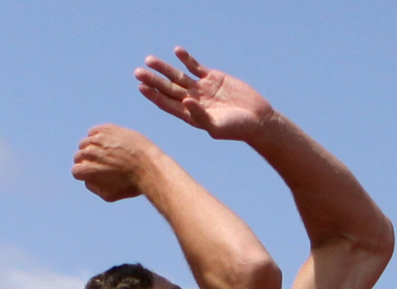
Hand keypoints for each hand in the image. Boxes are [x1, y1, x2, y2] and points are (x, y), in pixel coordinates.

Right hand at [72, 124, 155, 201]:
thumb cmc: (131, 183)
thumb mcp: (111, 195)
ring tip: (106, 156)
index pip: (75, 170)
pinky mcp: (107, 129)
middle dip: (87, 162)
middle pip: (79, 156)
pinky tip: (108, 144)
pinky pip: (94, 132)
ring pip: (85, 143)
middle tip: (102, 166)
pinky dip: (97, 138)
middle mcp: (90, 152)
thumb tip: (87, 181)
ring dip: (92, 149)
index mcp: (89, 169)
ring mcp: (98, 139)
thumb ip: (94, 188)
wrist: (149, 165)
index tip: (92, 175)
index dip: (83, 174)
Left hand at [135, 49, 272, 141]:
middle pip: (169, 89)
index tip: (142, 88)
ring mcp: (202, 89)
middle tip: (138, 73)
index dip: (154, 96)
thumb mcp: (218, 127)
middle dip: (154, 81)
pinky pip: (196, 67)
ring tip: (149, 61)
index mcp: (191, 116)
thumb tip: (185, 101)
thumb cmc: (238, 129)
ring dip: (164, 69)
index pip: (168, 104)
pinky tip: (177, 52)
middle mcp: (194, 101)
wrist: (258, 120)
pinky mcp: (213, 78)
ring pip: (179, 76)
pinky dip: (187, 59)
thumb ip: (200, 116)